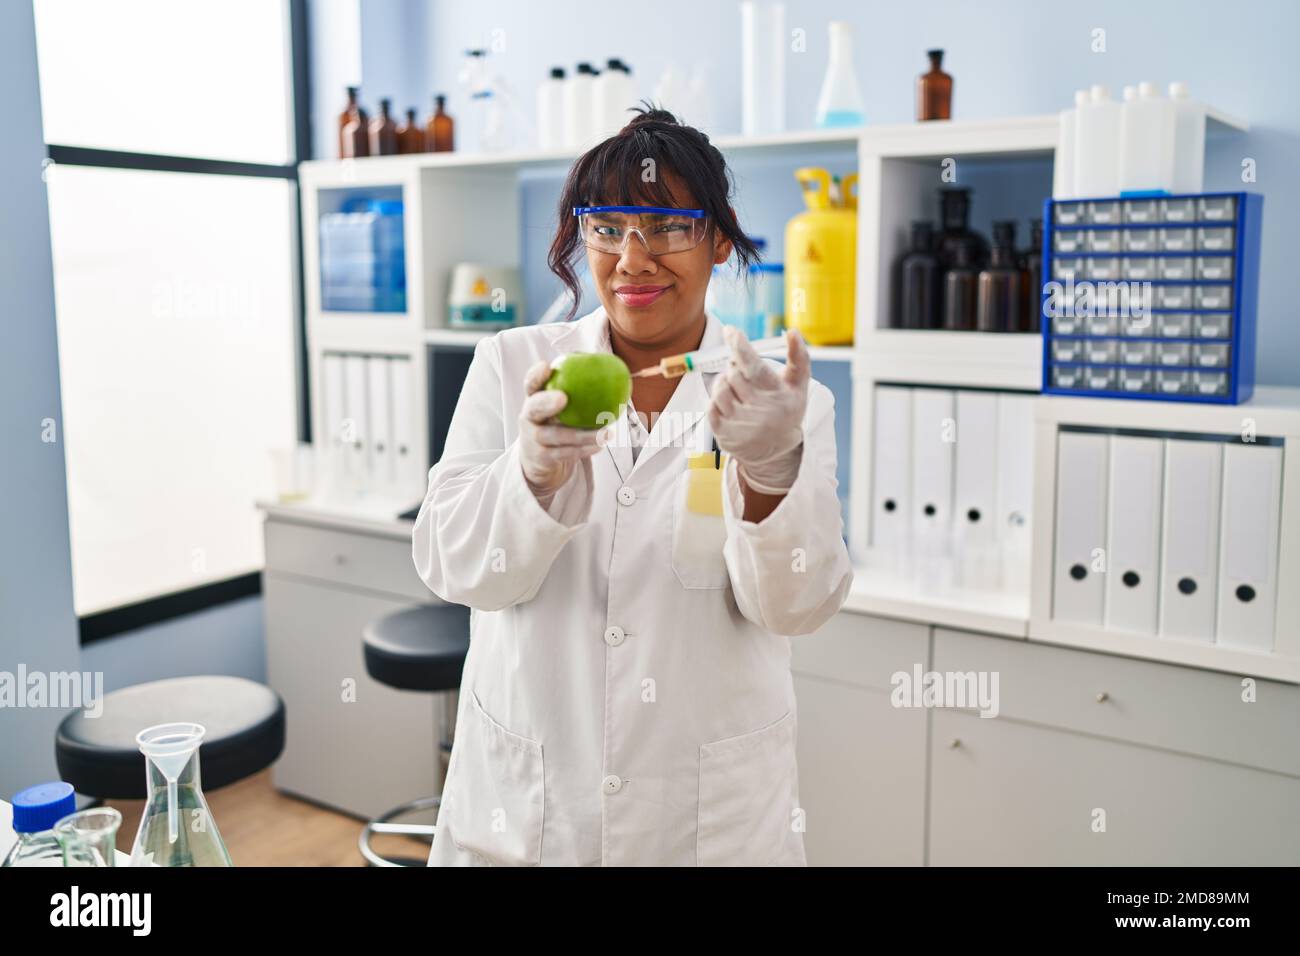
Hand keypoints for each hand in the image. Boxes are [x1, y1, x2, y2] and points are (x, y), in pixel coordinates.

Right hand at [518, 359, 609, 498]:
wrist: (538, 456)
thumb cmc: (557, 420)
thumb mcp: (560, 403)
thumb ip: (577, 386)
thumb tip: (611, 366)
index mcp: (533, 398)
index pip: (530, 384)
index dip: (535, 375)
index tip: (546, 366)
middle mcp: (529, 417)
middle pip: (534, 408)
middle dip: (546, 402)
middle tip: (563, 397)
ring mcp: (533, 439)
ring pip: (556, 436)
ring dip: (582, 435)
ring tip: (605, 432)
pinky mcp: (542, 458)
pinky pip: (565, 453)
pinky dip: (584, 449)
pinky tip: (600, 444)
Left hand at [707, 326, 810, 494]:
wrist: (775, 452)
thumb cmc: (786, 410)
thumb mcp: (798, 386)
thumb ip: (799, 357)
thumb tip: (792, 330)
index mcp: (778, 395)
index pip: (755, 366)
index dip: (741, 347)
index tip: (731, 331)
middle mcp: (759, 410)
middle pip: (733, 373)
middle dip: (734, 366)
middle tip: (742, 371)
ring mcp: (740, 423)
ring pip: (719, 387)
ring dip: (724, 381)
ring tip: (736, 387)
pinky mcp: (723, 433)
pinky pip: (710, 404)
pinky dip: (717, 399)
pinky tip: (730, 404)